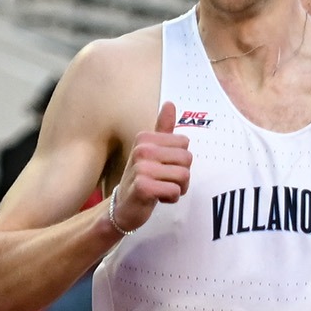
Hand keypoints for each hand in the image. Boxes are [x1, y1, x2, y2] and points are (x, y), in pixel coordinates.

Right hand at [110, 102, 190, 232]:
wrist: (123, 206)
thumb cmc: (142, 177)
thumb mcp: (152, 151)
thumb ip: (163, 129)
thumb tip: (170, 104)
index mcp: (145, 138)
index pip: (185, 143)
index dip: (179, 159)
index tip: (163, 166)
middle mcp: (142, 150)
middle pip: (187, 158)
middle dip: (181, 174)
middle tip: (164, 180)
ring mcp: (141, 168)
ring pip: (184, 175)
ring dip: (178, 188)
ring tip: (161, 189)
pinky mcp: (143, 187)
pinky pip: (175, 190)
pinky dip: (171, 198)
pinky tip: (157, 198)